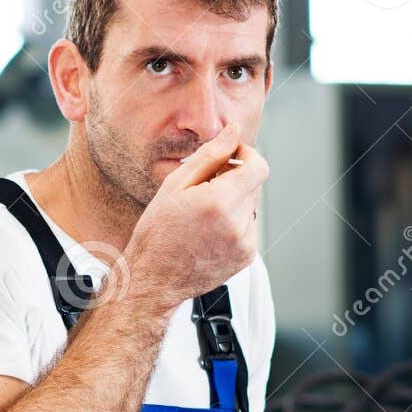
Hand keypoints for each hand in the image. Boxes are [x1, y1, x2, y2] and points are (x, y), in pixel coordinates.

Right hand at [123, 120, 268, 307]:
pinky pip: (248, 229)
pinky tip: (208, 234)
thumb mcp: (174, 186)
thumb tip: (233, 131)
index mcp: (219, 202)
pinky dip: (233, 225)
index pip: (258, 166)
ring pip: (250, 207)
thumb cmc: (157, 234)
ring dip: (233, 204)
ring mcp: (245, 244)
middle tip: (204, 191)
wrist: (153, 280)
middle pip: (253, 186)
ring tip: (203, 217)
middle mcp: (237, 224)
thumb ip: (210, 155)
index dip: (246, 155)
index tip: (231, 157)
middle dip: (233, 181)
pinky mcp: (246, 258)